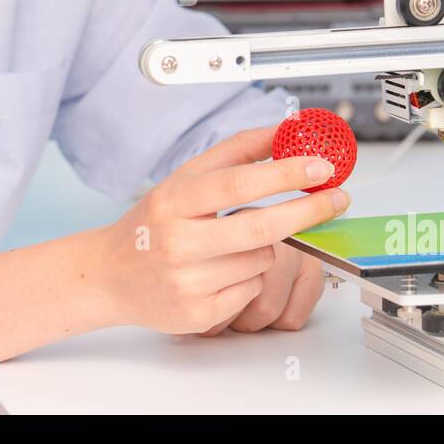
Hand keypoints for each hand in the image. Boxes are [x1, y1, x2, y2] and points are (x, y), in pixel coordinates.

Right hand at [88, 124, 348, 335]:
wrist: (108, 275)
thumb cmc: (154, 222)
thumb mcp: (185, 178)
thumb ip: (238, 151)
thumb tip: (287, 130)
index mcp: (173, 200)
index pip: (238, 183)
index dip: (284, 173)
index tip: (321, 166)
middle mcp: (178, 241)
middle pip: (260, 227)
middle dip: (306, 211)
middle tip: (336, 199)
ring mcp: (187, 281)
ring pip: (261, 259)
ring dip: (264, 248)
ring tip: (230, 245)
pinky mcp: (198, 314)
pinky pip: (252, 289)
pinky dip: (250, 278)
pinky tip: (221, 272)